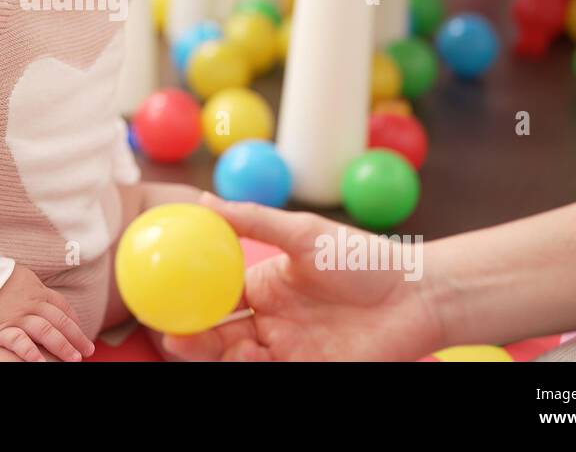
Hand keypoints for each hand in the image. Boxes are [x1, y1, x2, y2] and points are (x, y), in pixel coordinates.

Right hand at [0, 265, 95, 361]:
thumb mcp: (19, 275)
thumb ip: (32, 287)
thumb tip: (41, 293)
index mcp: (36, 290)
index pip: (62, 306)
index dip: (74, 320)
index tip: (81, 331)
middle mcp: (31, 304)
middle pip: (60, 321)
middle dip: (76, 337)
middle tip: (88, 351)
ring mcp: (17, 316)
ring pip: (46, 332)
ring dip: (63, 346)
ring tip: (74, 359)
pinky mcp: (0, 328)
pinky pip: (19, 342)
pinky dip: (30, 352)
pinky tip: (40, 362)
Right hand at [163, 194, 448, 360]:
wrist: (417, 296)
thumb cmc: (365, 260)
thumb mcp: (304, 234)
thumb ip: (254, 220)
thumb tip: (204, 200)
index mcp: (262, 288)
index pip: (211, 297)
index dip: (182, 300)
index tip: (157, 296)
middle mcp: (268, 323)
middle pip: (214, 335)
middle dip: (187, 339)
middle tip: (170, 334)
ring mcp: (286, 351)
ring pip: (233, 360)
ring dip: (212, 357)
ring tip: (202, 346)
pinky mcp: (306, 373)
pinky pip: (262, 375)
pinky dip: (244, 370)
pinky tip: (246, 358)